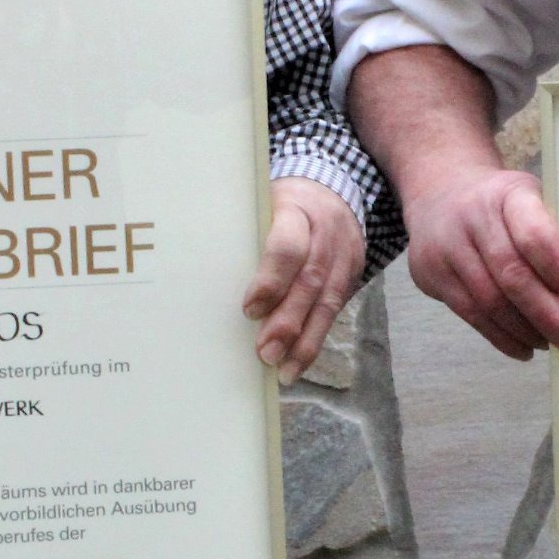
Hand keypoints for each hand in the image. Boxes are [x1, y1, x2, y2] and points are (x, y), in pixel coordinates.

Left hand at [242, 178, 365, 382]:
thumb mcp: (262, 203)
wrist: (335, 188)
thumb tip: (206, 278)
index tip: (249, 310)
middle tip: (265, 352)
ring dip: (305, 341)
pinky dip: (317, 338)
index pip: (287, 246)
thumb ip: (246, 234)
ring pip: (329, 302)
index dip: (271, 280)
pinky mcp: (353, 274)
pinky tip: (299, 361)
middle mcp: (326, 233)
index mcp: (297, 209)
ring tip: (284, 370)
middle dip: (288, 321)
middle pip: (310, 281)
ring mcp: (345, 255)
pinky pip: (336, 310)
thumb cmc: (282, 203)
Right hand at [403, 165, 558, 360]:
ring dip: (524, 331)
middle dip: (546, 314)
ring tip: (550, 343)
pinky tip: (523, 347)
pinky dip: (501, 337)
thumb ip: (549, 233)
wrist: (437, 193)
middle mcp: (471, 217)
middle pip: (511, 275)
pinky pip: (470, 315)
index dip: (556, 266)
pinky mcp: (430, 275)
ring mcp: (446, 247)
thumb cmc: (499, 203)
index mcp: (506, 194)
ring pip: (489, 302)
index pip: (533, 233)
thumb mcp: (528, 197)